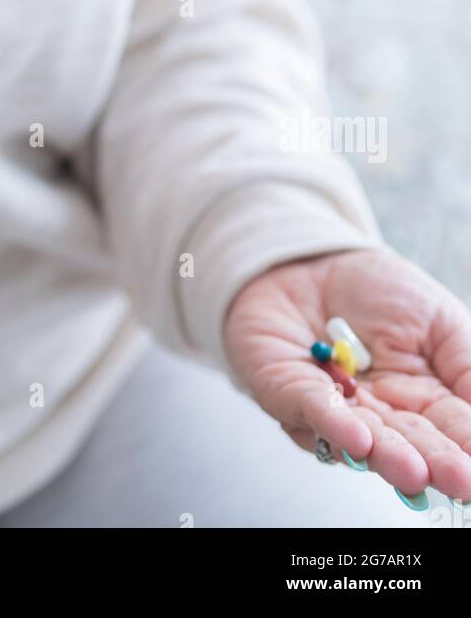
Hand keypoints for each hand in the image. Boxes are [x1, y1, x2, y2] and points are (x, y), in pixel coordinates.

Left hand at [224, 246, 470, 502]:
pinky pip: (310, 410)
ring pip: (361, 440)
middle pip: (410, 445)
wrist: (313, 258)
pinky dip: (333, 424)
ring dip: (387, 456)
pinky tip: (358, 439)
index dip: (465, 450)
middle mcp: (380, 415)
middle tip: (460, 481)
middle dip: (435, 463)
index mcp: (423, 400)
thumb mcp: (438, 320)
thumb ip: (466, 367)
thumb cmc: (379, 291)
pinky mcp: (287, 392)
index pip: (451, 431)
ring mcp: (334, 409)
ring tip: (414, 472)